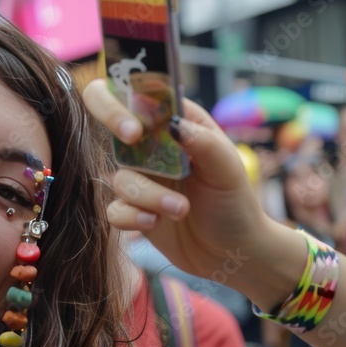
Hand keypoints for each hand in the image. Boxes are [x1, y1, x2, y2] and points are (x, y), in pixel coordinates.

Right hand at [83, 79, 273, 281]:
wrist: (233, 253)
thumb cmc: (235, 204)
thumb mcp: (227, 169)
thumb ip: (203, 141)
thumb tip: (173, 123)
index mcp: (176, 125)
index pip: (140, 93)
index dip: (126, 97)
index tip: (136, 125)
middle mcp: (151, 147)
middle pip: (110, 119)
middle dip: (112, 122)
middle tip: (132, 137)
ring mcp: (139, 178)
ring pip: (119, 177)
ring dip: (148, 195)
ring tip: (180, 209)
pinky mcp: (131, 209)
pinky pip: (114, 209)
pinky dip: (133, 218)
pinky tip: (155, 223)